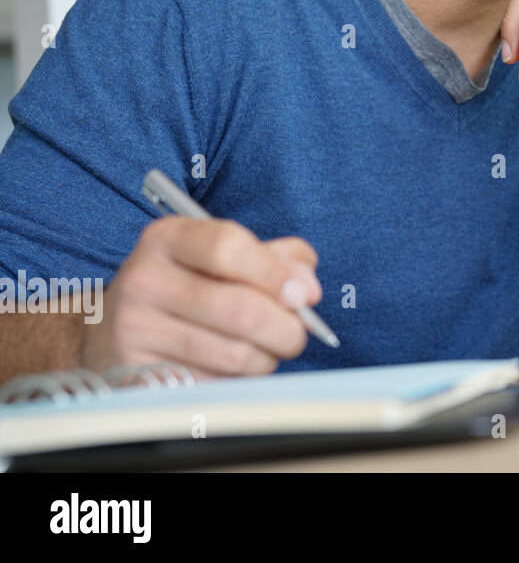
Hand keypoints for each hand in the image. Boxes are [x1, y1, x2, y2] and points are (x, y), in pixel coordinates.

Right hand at [81, 216, 323, 379]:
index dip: (277, 273)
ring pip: (234, 354)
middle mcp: (143, 280)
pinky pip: (215, 384)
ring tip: (264, 350)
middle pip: (240, 309)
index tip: (307, 295)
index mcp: (167, 238)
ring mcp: (134, 331)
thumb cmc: (186, 285)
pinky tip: (230, 367)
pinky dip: (238, 380)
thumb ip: (275, 257)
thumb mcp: (221, 255)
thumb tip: (306, 286)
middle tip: (296, 334)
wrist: (109, 329)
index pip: (229, 248)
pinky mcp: (137, 376)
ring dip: (267, 358)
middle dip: (286, 328)